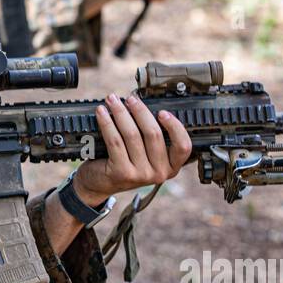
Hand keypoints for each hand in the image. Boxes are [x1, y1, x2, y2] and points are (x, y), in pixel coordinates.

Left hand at [73, 93, 191, 204]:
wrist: (100, 183)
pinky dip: (107, 122)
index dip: (174, 126)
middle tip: (131, 99)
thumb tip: (144, 106)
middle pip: (153, 134)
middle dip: (140, 111)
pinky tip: (102, 112)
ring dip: (121, 112)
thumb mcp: (145, 155)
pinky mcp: (122, 172)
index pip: (183, 146)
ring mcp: (141, 175)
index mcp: (171, 167)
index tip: (162, 111)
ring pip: (132, 134)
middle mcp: (159, 173)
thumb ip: (151, 138)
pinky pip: (115, 140)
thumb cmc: (124, 163)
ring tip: (113, 100)